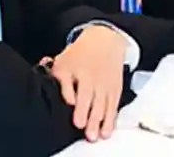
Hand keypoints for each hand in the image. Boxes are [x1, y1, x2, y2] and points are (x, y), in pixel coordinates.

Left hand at [49, 25, 126, 141]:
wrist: (105, 40)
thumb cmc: (79, 55)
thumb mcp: (63, 61)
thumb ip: (58, 78)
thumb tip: (58, 91)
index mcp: (77, 69)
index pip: (75, 85)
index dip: (73, 97)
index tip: (73, 108)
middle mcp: (93, 78)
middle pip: (91, 97)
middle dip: (88, 113)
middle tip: (84, 128)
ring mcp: (105, 84)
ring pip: (104, 104)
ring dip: (102, 120)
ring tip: (99, 134)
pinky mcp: (115, 89)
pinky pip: (114, 105)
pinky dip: (112, 117)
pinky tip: (108, 128)